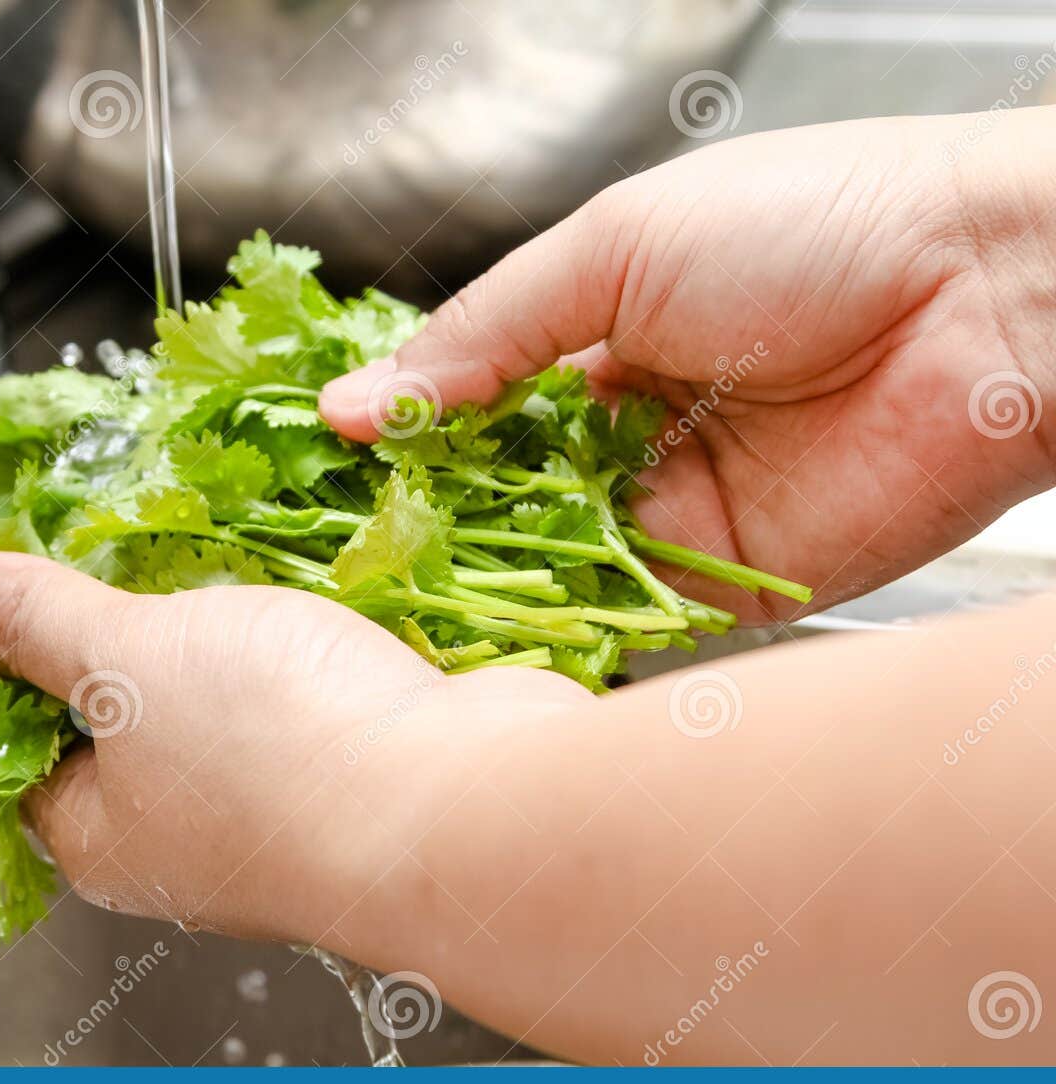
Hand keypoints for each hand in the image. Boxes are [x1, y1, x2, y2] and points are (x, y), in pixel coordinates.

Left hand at [0, 549, 589, 941]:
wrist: (477, 805)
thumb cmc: (281, 751)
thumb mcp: (123, 657)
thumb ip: (25, 618)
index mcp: (102, 832)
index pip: (16, 743)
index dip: (2, 656)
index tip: (9, 576)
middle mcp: (187, 837)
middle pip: (123, 712)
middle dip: (123, 622)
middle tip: (119, 538)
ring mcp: (281, 808)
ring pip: (223, 696)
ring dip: (220, 621)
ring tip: (210, 544)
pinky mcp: (361, 769)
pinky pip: (305, 691)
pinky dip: (298, 637)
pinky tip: (303, 580)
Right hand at [321, 109, 1055, 617]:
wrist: (992, 294)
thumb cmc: (815, 226)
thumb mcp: (611, 249)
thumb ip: (482, 338)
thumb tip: (352, 404)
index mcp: (598, 340)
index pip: (469, 408)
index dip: (397, 441)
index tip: (318, 473)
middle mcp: (626, 434)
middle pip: (496, 496)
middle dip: (422, 522)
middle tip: (335, 550)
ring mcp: (671, 514)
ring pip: (544, 564)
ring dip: (474, 580)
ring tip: (380, 596)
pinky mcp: (723, 585)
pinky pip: (618, 617)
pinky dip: (553, 629)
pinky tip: (476, 633)